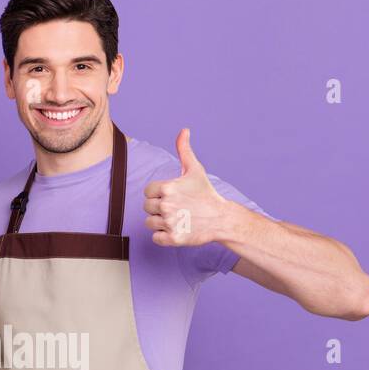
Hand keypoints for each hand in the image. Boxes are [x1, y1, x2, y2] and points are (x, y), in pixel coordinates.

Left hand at [143, 129, 229, 245]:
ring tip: (176, 218)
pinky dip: (163, 236)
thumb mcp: (195, 169)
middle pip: (147, 207)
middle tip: (176, 208)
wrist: (221, 218)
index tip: (171, 196)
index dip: (157, 194)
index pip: (148, 191)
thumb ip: (184, 150)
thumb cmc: (206, 193)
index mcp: (168, 188)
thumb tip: (184, 130)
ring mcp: (169, 223)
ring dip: (160, 222)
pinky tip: (176, 229)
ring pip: (150, 222)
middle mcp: (166, 205)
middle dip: (158, 207)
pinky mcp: (173, 239)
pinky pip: (155, 238)